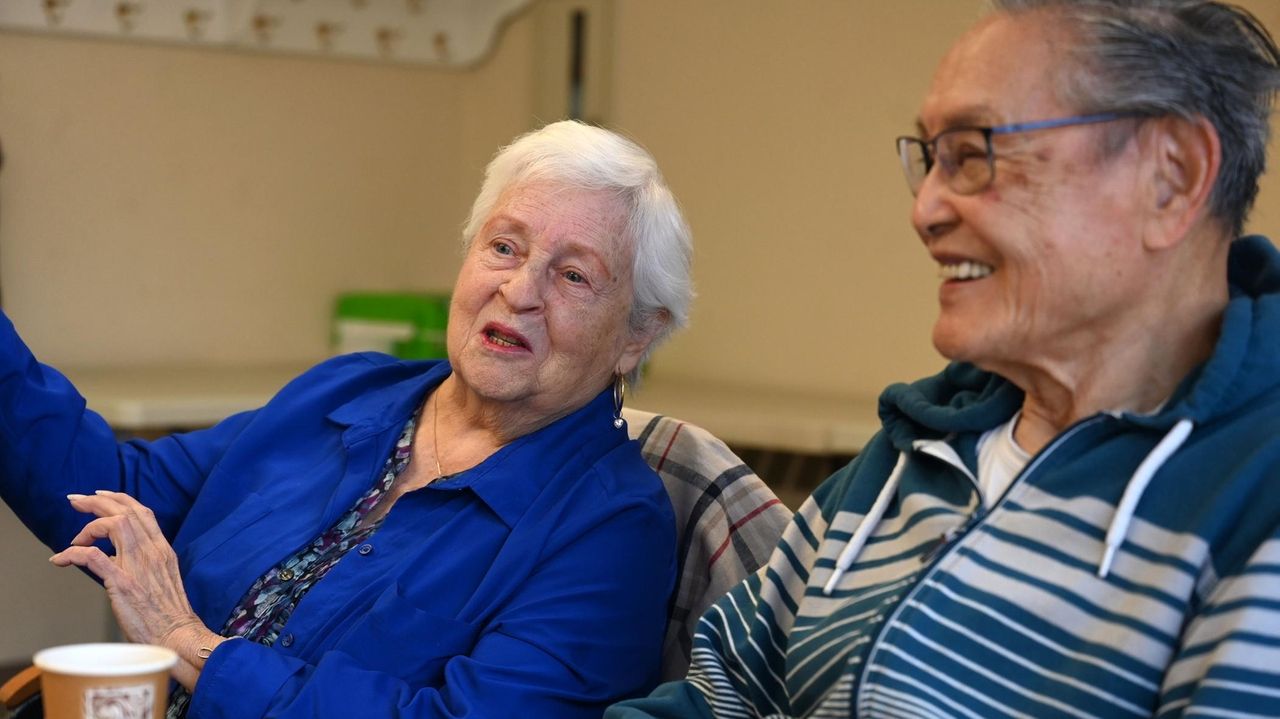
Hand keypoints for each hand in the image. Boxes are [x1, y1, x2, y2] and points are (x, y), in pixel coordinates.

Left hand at [49, 491, 217, 663]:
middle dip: (97, 501)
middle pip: (126, 512)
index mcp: (162, 549)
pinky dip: (74, 553)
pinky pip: (94, 557)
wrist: (178, 635)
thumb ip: (142, 563)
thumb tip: (114, 557)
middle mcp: (152, 552)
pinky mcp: (123, 583)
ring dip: (89, 524)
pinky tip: (62, 558)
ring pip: (114, 524)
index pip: (142, 512)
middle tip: (77, 500)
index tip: (100, 496)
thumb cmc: (169, 614)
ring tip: (73, 533)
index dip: (118, 499)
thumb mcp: (163, 578)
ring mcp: (138, 566)